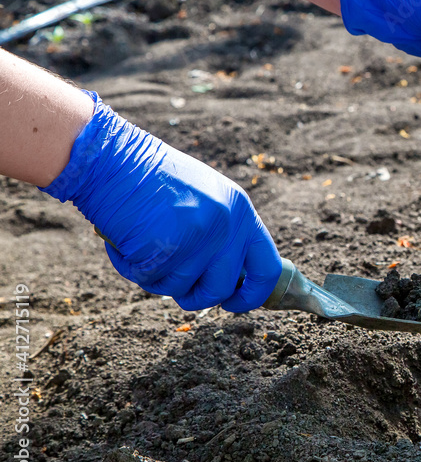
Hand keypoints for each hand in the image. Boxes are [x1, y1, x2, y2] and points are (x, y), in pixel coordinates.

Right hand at [41, 92, 280, 311]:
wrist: (112, 158)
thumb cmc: (151, 177)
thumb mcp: (205, 197)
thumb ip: (223, 233)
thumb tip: (228, 278)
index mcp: (241, 210)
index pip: (267, 268)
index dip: (252, 295)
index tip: (233, 304)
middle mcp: (227, 225)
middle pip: (221, 288)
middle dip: (195, 296)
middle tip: (173, 282)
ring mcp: (199, 238)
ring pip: (180, 288)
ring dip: (156, 277)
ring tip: (142, 245)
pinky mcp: (167, 248)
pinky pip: (149, 280)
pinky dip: (130, 267)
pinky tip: (124, 240)